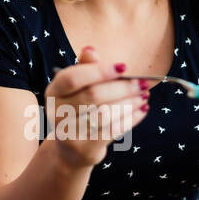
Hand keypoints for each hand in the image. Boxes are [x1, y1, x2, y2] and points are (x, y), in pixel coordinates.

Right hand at [43, 46, 149, 167]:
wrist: (71, 149)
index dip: (99, 71)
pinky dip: (130, 119)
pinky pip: (112, 131)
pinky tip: (142, 110)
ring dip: (129, 103)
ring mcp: (69, 133)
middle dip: (122, 87)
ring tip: (144, 96)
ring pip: (105, 114)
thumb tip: (90, 50)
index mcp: (54, 92)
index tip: (124, 67)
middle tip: (142, 83)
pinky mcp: (84, 149)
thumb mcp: (79, 88)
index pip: (73, 78)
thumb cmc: (79, 110)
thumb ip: (85, 69)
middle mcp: (56, 112)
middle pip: (92, 95)